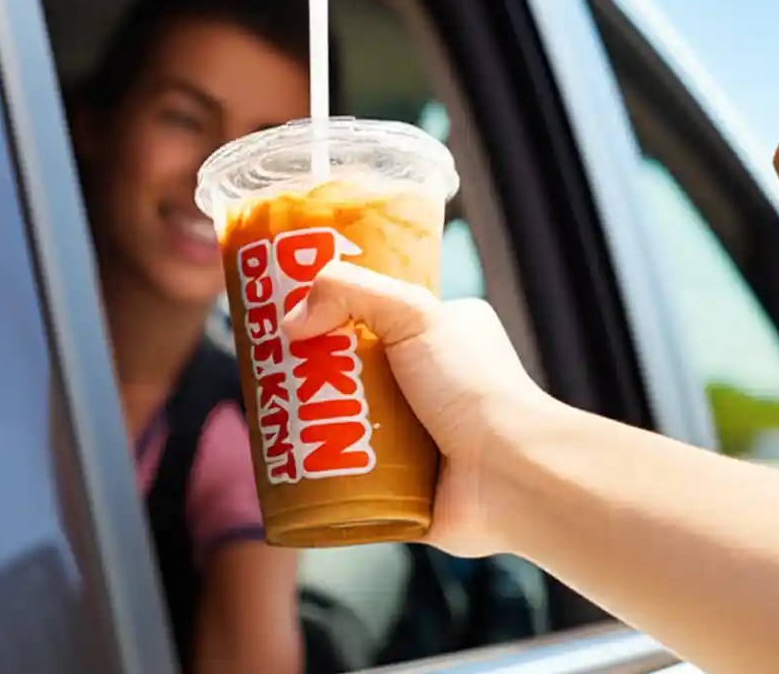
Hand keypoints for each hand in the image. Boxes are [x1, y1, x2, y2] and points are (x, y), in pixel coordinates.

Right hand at [281, 261, 554, 556]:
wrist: (507, 476)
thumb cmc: (474, 389)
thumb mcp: (414, 313)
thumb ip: (350, 291)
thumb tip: (291, 321)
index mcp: (446, 335)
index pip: (378, 314)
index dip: (334, 313)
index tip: (290, 317)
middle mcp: (434, 383)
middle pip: (351, 370)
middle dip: (312, 374)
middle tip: (271, 375)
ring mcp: (419, 437)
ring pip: (345, 424)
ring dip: (312, 425)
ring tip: (274, 420)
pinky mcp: (403, 486)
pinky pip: (349, 477)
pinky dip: (321, 474)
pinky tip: (287, 466)